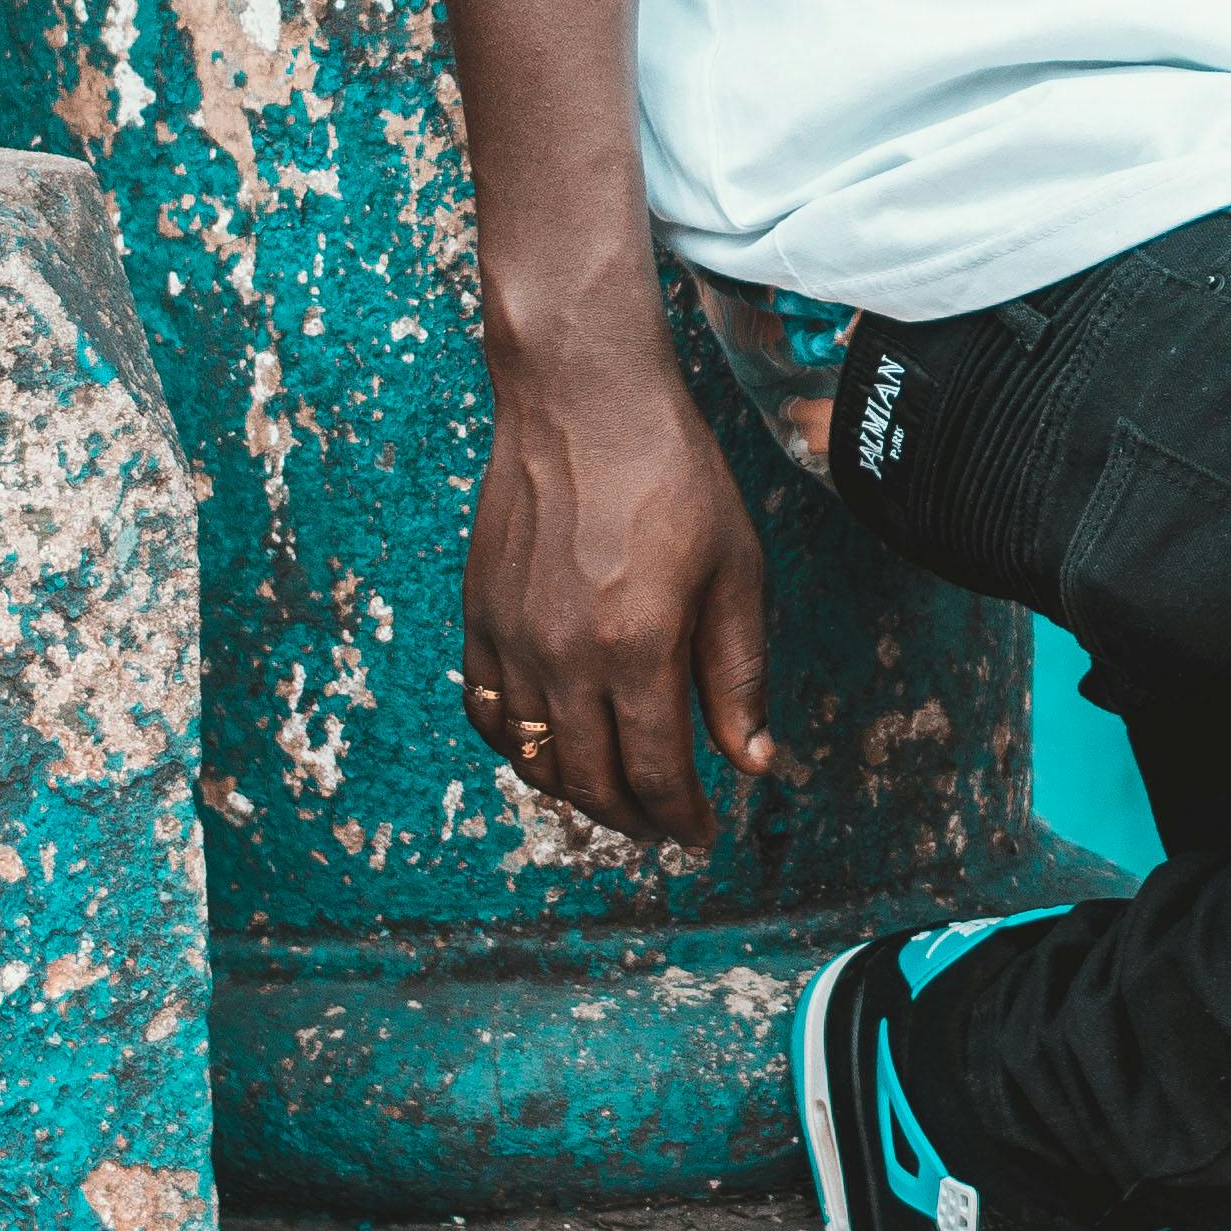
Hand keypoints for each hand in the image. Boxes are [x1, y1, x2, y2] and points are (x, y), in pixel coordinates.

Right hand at [460, 335, 776, 849]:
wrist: (583, 398)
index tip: (702, 832)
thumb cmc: (670, 473)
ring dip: (576, 793)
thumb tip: (752, 761)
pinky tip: (550, 747)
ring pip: (532, 758)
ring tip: (615, 796)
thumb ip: (738, 675)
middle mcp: (562, 656)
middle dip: (634, 818)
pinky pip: (485, 712)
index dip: (681, 816)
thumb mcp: (735, 571)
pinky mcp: (478, 615)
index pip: (654, 772)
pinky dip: (518, 748)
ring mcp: (510, 638)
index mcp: (636, 648)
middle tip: (664, 826)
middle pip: (590, 781)